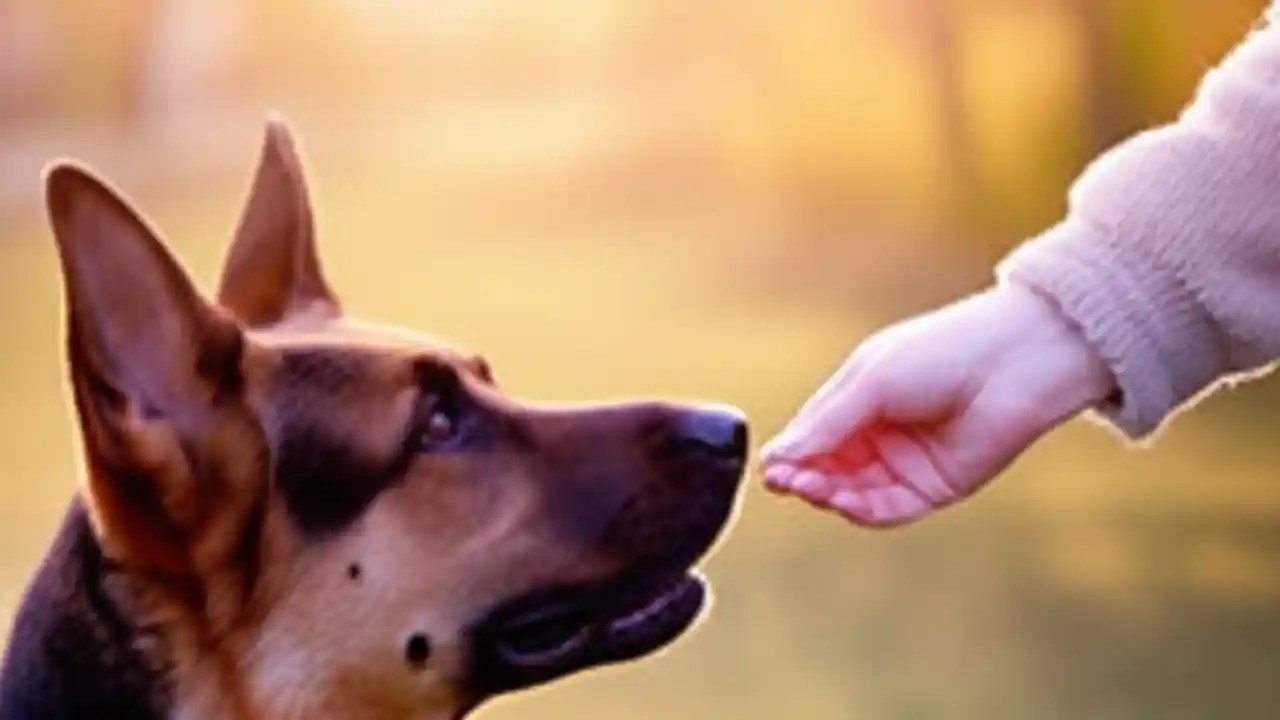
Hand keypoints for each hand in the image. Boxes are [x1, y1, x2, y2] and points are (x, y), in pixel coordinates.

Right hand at [761, 284, 1114, 526]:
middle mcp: (877, 434)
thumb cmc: (943, 352)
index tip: (770, 467)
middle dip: (804, 477)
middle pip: (826, 469)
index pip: (811, 436)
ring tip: (811, 488)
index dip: (790, 452)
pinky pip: (887, 509)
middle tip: (786, 481)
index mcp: (858, 400)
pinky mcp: (932, 488)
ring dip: (828, 494)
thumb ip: (825, 423)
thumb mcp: (871, 381)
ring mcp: (904, 463)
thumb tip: (773, 459)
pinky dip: (862, 509)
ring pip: (852, 493)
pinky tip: (845, 502)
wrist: (1017, 361)